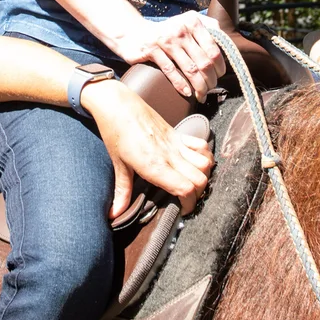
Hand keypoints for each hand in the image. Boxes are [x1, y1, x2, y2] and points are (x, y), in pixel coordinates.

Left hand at [83, 80, 213, 217]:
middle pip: (200, 179)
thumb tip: (114, 215)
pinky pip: (201, 145)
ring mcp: (176, 143)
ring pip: (205, 163)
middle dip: (198, 194)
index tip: (182, 210)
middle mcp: (170, 155)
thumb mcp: (118, 164)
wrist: (117, 104)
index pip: (185, 188)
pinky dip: (205, 156)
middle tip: (187, 200)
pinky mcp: (178, 134)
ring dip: (204, 176)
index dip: (189, 204)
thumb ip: (122, 192)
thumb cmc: (115, 132)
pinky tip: (196, 163)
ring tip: (193, 183)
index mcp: (155, 165)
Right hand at [109, 10, 224, 99]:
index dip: (220, 66)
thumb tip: (227, 40)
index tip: (220, 75)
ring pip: (190, 69)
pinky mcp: (152, 50)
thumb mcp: (186, 23)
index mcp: (193, 22)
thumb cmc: (166, 32)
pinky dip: (181, 85)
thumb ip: (207, 27)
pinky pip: (170, 71)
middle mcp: (180, 29)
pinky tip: (187, 93)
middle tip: (211, 88)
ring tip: (202, 95)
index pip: (214, 48)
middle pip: (204, 61)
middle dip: (211, 79)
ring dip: (199, 86)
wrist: (134, 33)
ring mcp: (165, 40)